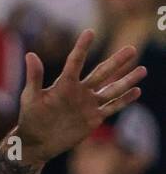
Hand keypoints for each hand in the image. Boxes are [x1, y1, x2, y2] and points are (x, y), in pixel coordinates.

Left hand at [16, 30, 145, 165]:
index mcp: (65, 84)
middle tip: (132, 48)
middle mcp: (80, 91)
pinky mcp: (93, 118)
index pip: (76, 62)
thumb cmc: (30, 117)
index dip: (82, 47)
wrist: (37, 141)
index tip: (90, 32)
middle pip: (102, 73)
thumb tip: (30, 54)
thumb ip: (34, 77)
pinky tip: (137, 91)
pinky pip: (111, 108)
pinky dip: (124, 100)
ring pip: (112, 89)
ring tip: (143, 69)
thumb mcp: (31, 97)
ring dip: (127, 80)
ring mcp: (88, 104)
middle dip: (117, 61)